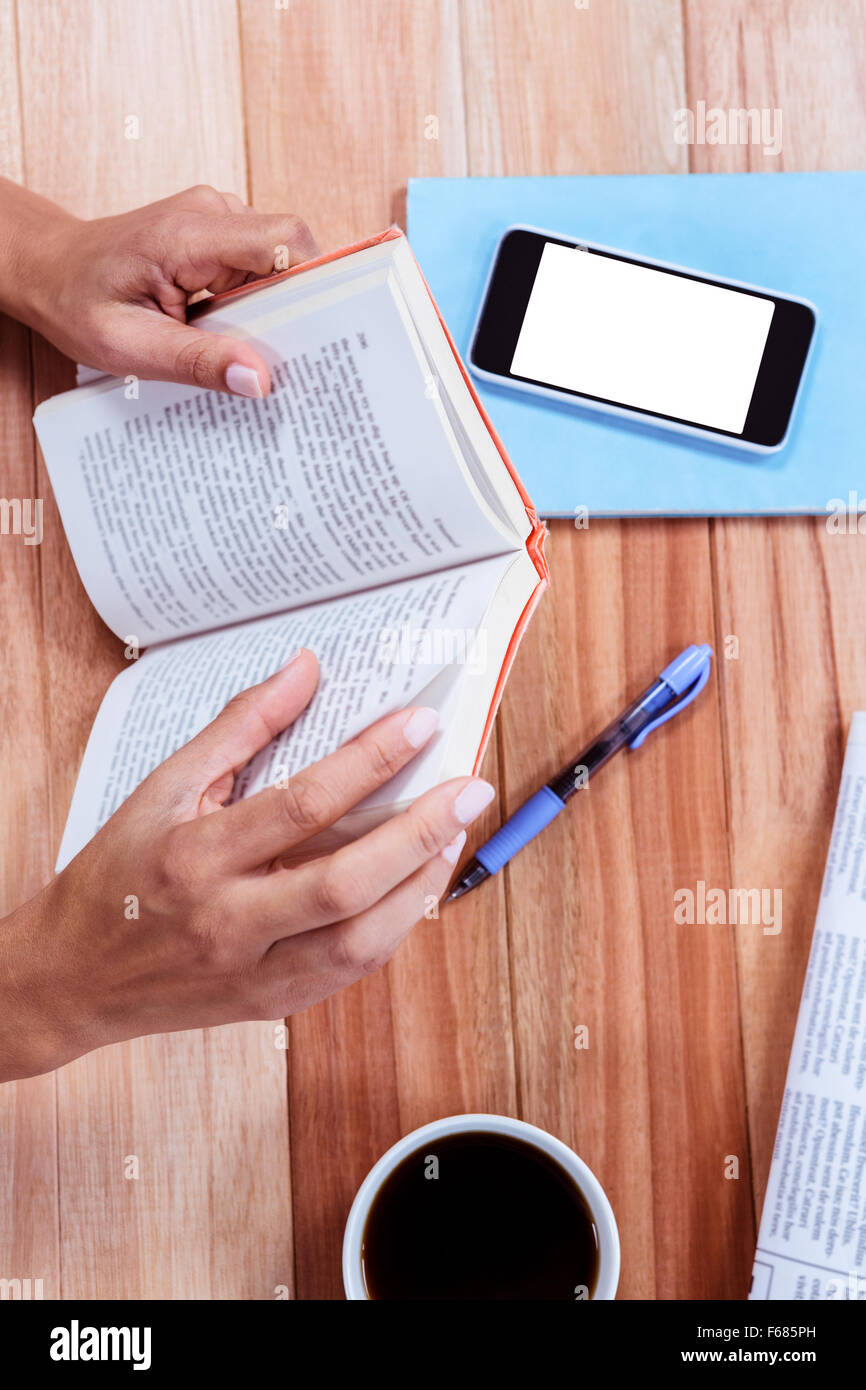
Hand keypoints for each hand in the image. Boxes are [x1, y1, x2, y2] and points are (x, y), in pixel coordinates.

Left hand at [0, 179, 317, 395]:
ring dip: (271, 309)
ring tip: (246, 349)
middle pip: (290, 254)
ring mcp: (215, 220)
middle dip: (294, 307)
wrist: (47, 269)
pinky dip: (255, 303)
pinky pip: (258, 267)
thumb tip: (258, 380)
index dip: (313, 284)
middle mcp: (210, 214)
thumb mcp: (130, 346)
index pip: (284, 241)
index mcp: (189, 235)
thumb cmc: (77, 302)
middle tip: (285, 360)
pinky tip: (232, 334)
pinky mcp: (216, 235)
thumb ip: (196, 362)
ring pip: (279, 264)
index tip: (319, 333)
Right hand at [0, 650, 493, 1081]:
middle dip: (419, 832)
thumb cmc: (117, 874)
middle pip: (343, 881)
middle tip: (470, 788)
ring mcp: (253, 972)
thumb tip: (305, 669)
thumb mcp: (162, 788)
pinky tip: (415, 885)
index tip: (421, 726)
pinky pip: (349, 970)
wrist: (72, 975)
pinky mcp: (271, 1006)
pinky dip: (393, 926)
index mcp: (196, 857)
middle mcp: (228, 921)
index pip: (302, 803)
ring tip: (454, 837)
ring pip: (359, 941)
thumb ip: (238, 727)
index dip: (370, 761)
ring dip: (419, 886)